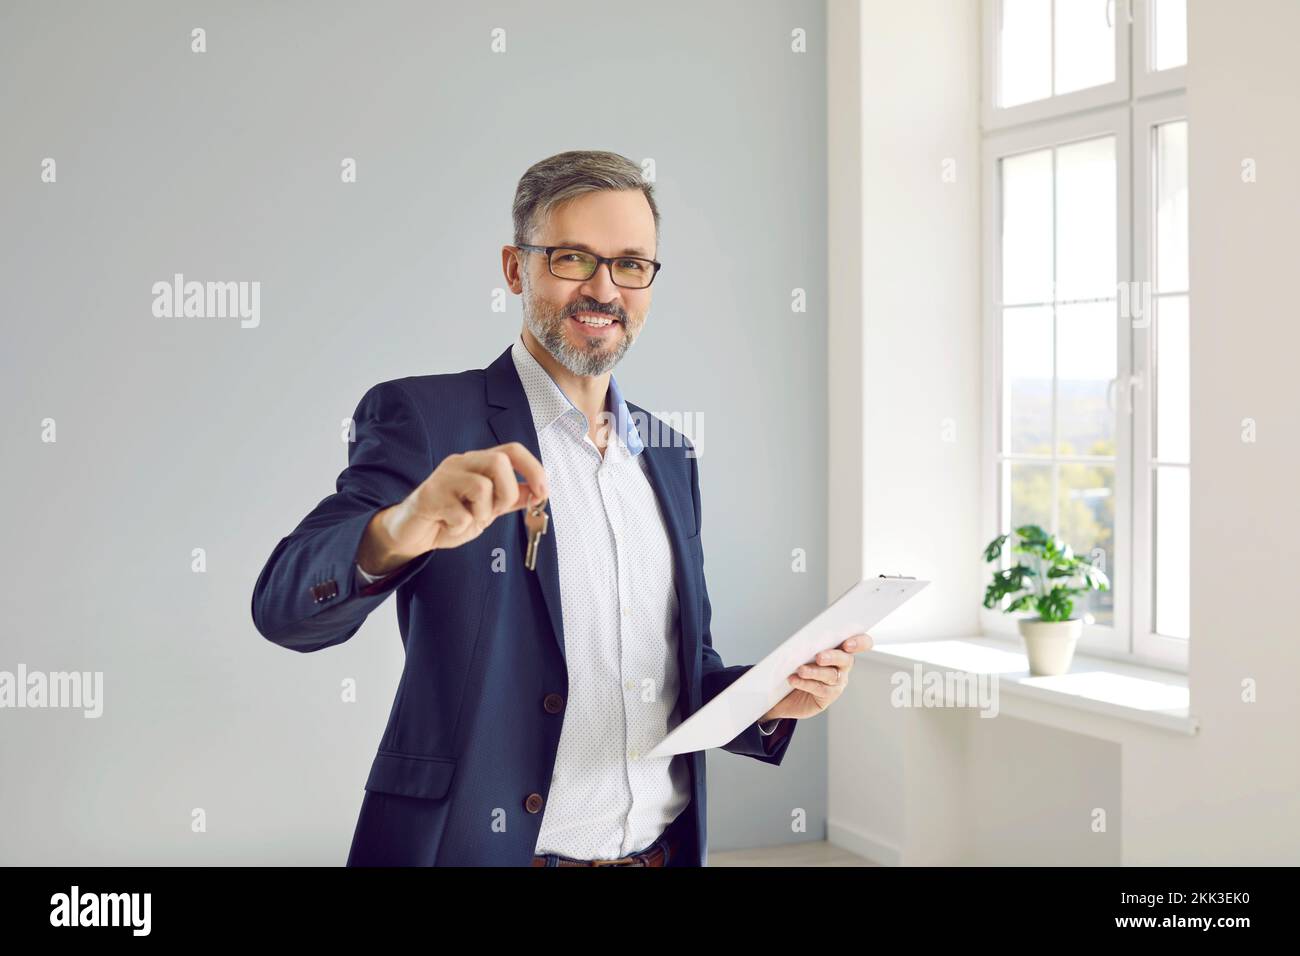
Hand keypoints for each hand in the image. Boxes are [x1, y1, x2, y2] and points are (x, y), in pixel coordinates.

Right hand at [358, 442, 548, 573]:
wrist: (412, 533)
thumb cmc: (449, 517)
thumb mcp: (487, 509)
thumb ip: (509, 499)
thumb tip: (537, 492)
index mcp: (477, 463)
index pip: (512, 450)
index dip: (533, 468)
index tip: (543, 492)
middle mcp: (461, 463)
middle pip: (499, 462)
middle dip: (506, 494)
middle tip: (495, 512)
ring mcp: (443, 477)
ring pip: (482, 487)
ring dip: (482, 514)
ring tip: (468, 520)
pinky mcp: (429, 496)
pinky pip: (461, 514)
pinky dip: (461, 528)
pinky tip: (449, 526)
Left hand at [759, 633, 873, 721]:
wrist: (787, 692)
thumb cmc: (797, 665)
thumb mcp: (803, 650)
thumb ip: (809, 643)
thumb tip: (803, 638)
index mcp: (841, 647)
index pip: (861, 643)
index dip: (859, 642)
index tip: (847, 644)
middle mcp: (842, 665)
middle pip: (846, 659)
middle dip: (833, 656)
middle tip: (819, 657)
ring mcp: (837, 682)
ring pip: (832, 675)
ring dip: (815, 671)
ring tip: (801, 670)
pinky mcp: (827, 695)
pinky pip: (820, 689)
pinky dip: (805, 683)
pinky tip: (794, 679)